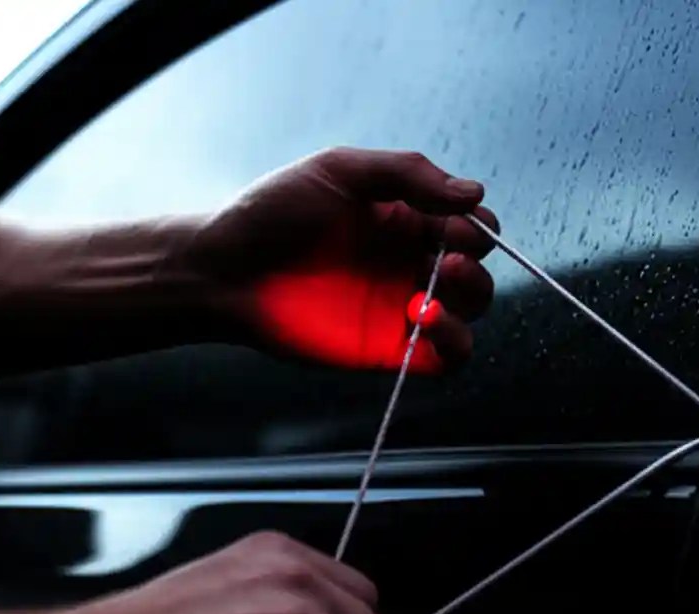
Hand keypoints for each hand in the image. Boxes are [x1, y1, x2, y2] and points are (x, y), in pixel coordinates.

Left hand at [184, 147, 498, 372]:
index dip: (475, 223)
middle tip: (449, 257)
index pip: (467, 221)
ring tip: (432, 288)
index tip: (455, 223)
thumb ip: (407, 174)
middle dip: (475, 259)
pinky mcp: (386, 348)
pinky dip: (454, 343)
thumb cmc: (271, 213)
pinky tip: (425, 322)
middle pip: (476, 265)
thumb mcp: (340, 170)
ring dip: (471, 298)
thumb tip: (474, 193)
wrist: (222, 270)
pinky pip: (444, 358)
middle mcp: (405, 261)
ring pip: (470, 310)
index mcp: (401, 217)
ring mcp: (398, 306)